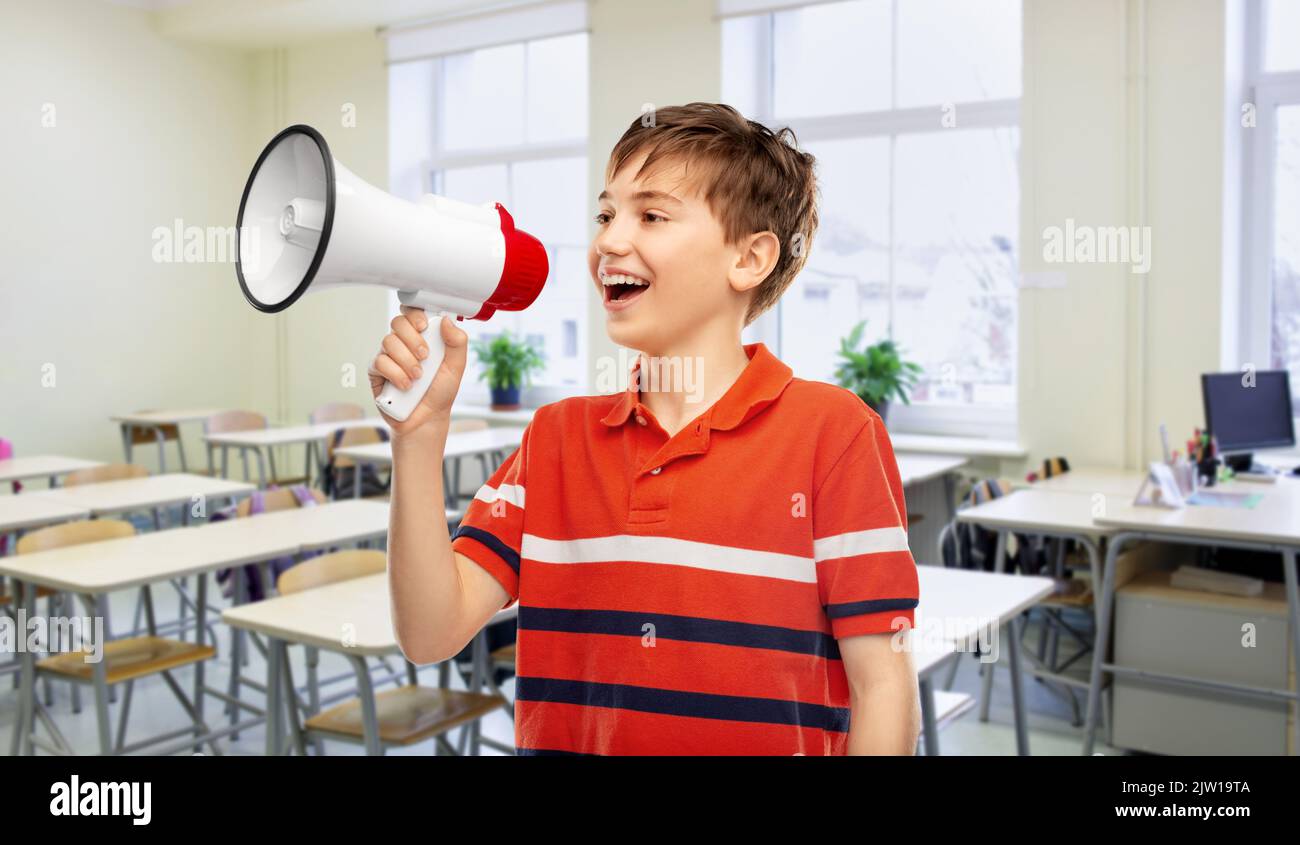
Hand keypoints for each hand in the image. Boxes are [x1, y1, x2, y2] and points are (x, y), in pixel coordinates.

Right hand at [368, 306, 467, 435]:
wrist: (427, 418)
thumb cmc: (440, 392)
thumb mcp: (456, 367)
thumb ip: (457, 343)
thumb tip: (446, 320)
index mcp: (423, 337)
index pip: (412, 313)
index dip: (415, 314)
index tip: (424, 325)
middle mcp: (403, 343)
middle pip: (398, 323)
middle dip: (413, 339)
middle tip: (425, 356)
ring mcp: (388, 356)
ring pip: (388, 341)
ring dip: (406, 360)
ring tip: (418, 377)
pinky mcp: (376, 371)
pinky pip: (380, 362)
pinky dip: (396, 374)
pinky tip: (405, 386)